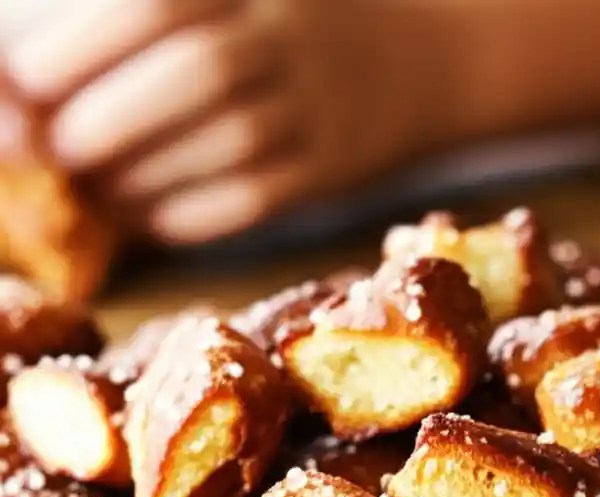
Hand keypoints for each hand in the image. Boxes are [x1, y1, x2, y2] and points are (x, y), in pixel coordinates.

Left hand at [4, 0, 407, 243]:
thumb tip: (7, 97)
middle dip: (105, 118)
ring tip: (91, 182)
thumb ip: (86, 21)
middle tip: (52, 145)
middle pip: (201, 71)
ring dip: (141, 173)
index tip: (19, 81)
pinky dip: (185, 214)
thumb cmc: (251, 19)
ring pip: (234, 141)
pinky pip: (258, 198)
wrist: (401, 57)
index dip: (73, 46)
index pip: (154, 2)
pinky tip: (142, 212)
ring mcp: (323, 98)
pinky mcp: (333, 164)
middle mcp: (294, 26)